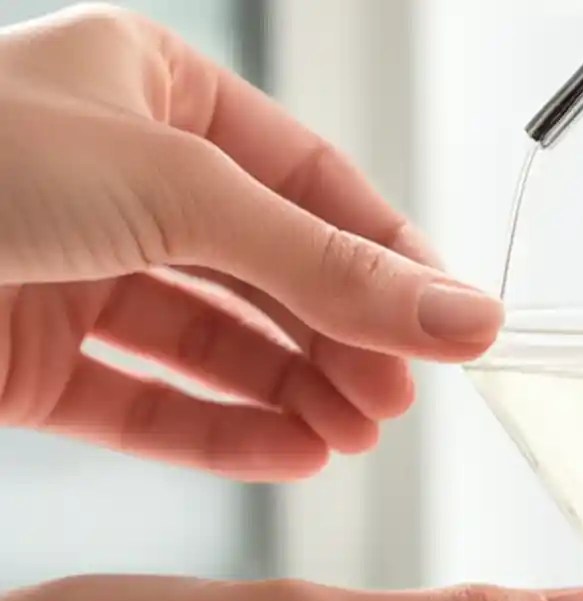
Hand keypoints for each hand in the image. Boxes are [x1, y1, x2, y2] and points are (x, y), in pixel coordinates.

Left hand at [0, 5, 503, 479]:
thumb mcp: (184, 192)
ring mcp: (77, 267)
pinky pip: (148, 399)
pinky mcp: (33, 357)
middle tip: (402, 397)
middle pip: (270, 269)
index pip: (311, 183)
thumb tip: (463, 314)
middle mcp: (121, 177)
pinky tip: (292, 453)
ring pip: (215, 341)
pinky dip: (222, 432)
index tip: (454, 324)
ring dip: (294, 391)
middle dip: (341, 337)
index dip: (389, 256)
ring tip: (357, 434)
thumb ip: (329, 267)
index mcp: (156, 91)